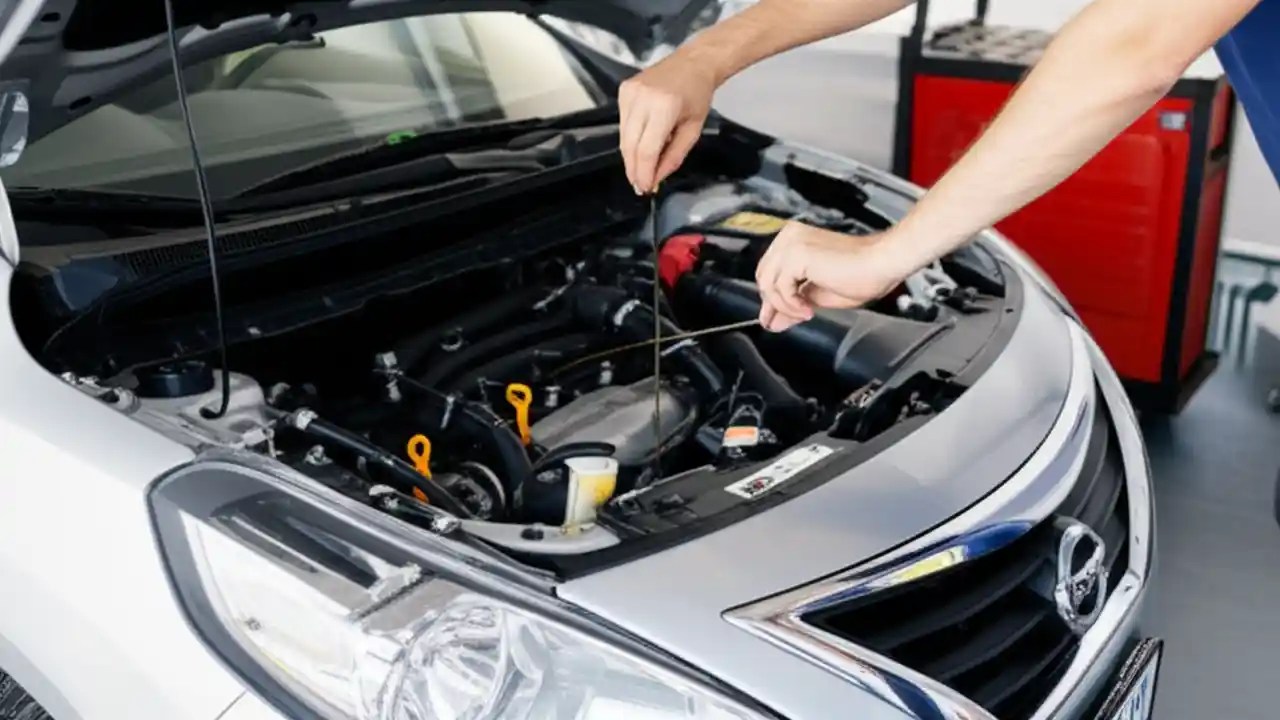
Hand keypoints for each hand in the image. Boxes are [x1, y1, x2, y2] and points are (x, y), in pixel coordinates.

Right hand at [617, 53, 717, 193]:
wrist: (693, 62)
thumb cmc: (698, 94)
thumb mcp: (693, 130)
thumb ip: (674, 157)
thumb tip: (656, 179)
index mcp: (664, 107)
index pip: (646, 150)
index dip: (643, 173)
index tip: (645, 189)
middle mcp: (642, 98)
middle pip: (630, 145)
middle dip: (634, 169)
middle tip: (640, 185)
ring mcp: (630, 92)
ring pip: (623, 137)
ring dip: (630, 157)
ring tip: (641, 170)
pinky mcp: (623, 90)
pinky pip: (622, 124)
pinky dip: (630, 139)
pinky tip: (641, 144)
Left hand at [755, 222, 914, 331]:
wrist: (881, 264)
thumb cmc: (862, 274)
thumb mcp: (816, 295)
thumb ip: (790, 304)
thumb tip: (772, 321)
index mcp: (794, 240)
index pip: (769, 272)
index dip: (772, 298)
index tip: (775, 318)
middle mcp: (789, 236)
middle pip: (763, 277)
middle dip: (776, 303)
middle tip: (795, 317)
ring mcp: (791, 243)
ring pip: (767, 283)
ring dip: (785, 305)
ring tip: (806, 312)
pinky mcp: (796, 253)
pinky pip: (779, 287)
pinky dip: (790, 303)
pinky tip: (808, 308)